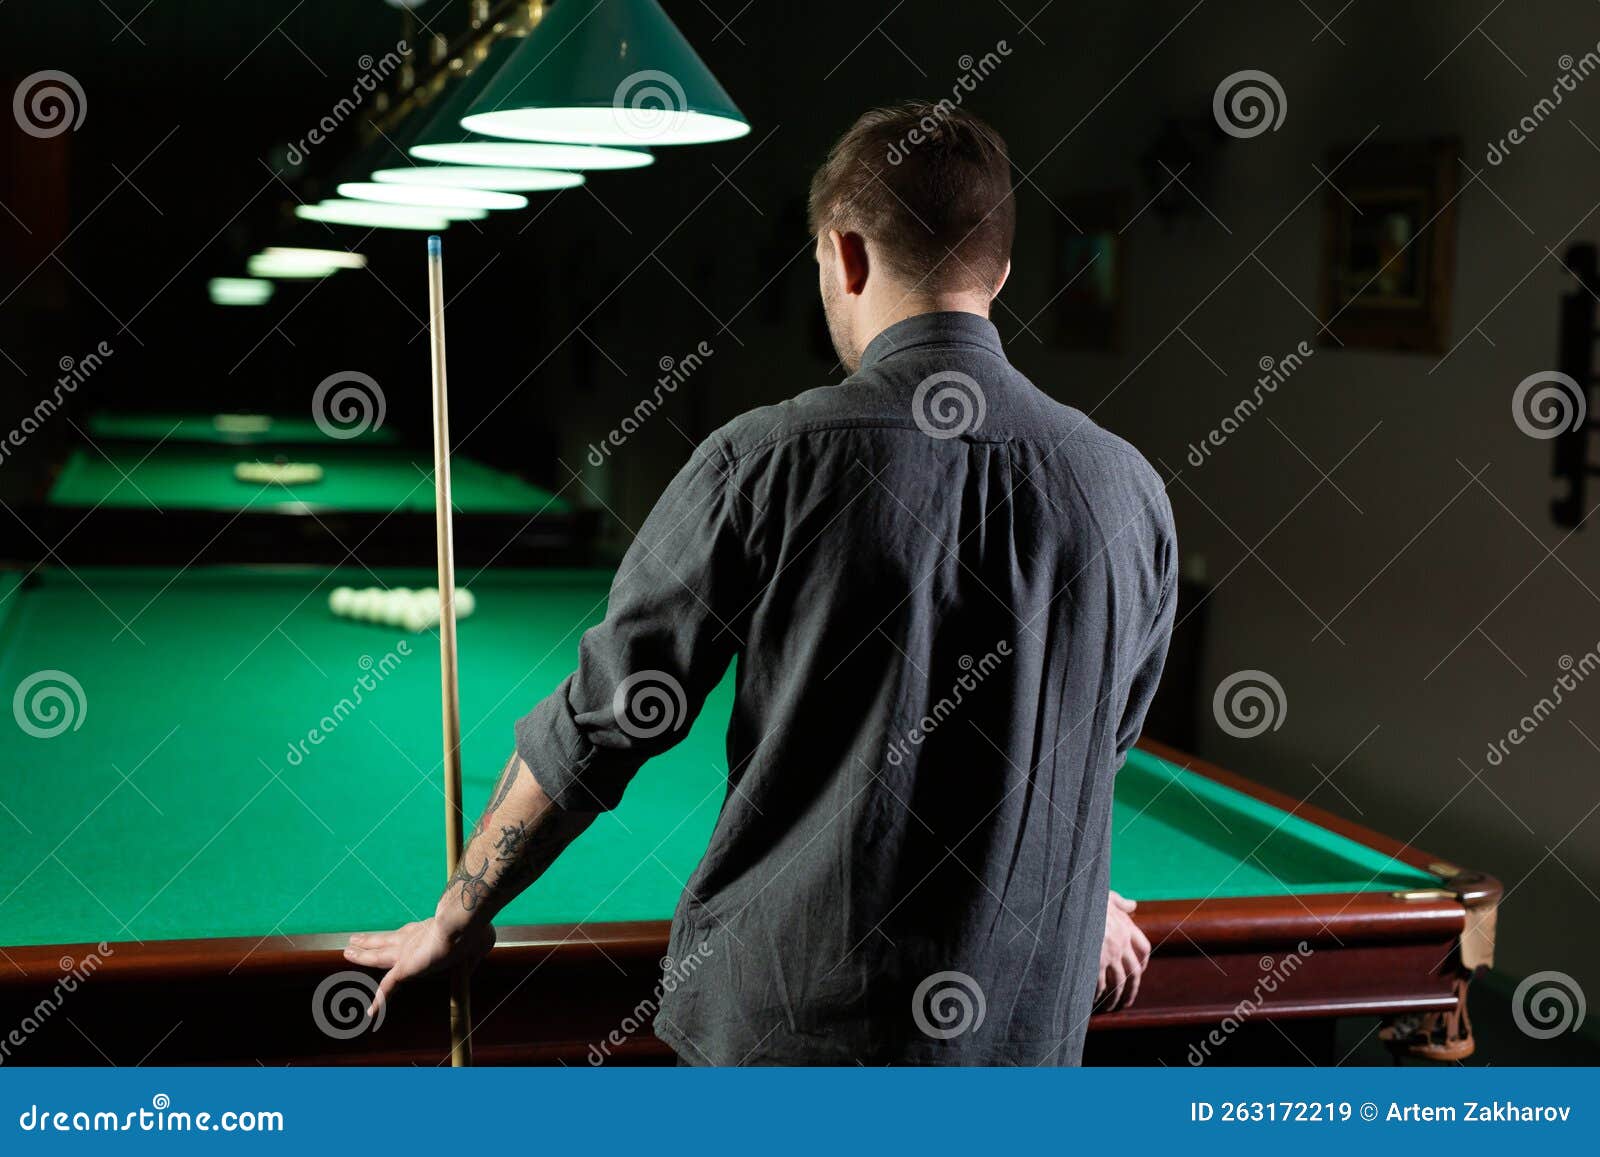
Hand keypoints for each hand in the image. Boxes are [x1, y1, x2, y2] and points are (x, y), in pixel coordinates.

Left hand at [344, 917, 495, 1019]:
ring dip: (361, 955)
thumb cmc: (474, 931)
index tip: (387, 939)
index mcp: (427, 933)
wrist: (462, 926)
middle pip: (384, 942)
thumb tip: (468, 969)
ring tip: (347, 951)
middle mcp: (412, 941)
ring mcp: (406, 953)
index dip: (395, 937)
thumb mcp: (476, 947)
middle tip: (354, 941)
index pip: (405, 936)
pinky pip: (388, 988)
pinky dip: (380, 1001)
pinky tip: (371, 1014)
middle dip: (370, 942)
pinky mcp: (404, 968)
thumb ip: (468, 961)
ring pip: (377, 957)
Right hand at [1096, 890, 1150, 1011]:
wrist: (1072, 904)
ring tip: (1111, 1007)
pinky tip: (1094, 1001)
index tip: (1140, 971)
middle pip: (1133, 972)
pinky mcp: (1094, 962)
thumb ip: (1120, 902)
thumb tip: (1132, 905)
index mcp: (1126, 927)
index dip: (1143, 961)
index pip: (1143, 948)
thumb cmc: (1087, 898)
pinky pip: (1100, 985)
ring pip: (1119, 983)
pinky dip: (1098, 995)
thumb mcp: (1106, 895)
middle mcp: (1121, 943)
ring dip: (1116, 998)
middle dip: (1132, 990)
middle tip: (1128, 1001)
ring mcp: (1109, 955)